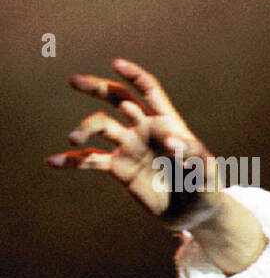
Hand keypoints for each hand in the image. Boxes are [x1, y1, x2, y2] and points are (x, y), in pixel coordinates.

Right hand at [46, 58, 222, 229]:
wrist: (195, 214)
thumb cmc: (207, 189)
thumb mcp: (207, 173)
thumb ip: (194, 156)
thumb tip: (173, 141)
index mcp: (168, 123)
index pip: (149, 91)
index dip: (133, 75)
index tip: (116, 64)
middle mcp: (145, 129)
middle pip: (117, 99)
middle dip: (97, 87)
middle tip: (74, 81)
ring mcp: (130, 147)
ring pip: (101, 126)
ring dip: (86, 128)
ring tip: (75, 139)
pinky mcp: (119, 167)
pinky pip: (91, 159)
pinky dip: (73, 160)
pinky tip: (53, 162)